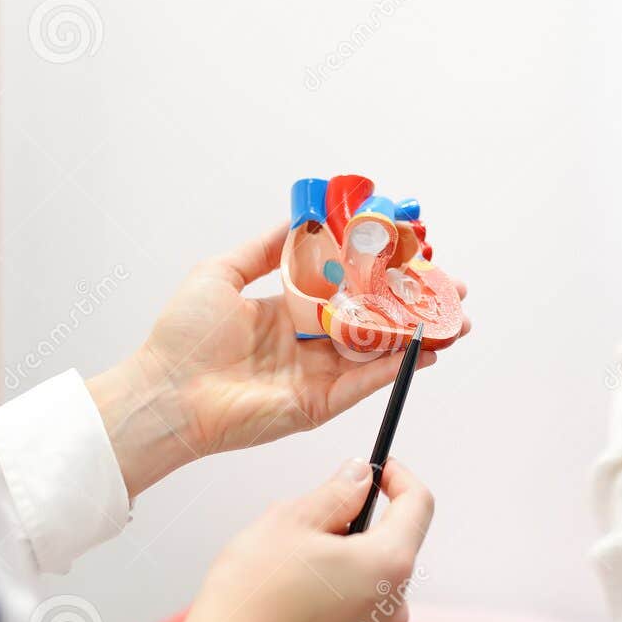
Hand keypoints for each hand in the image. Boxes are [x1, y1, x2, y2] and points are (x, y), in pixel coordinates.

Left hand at [88, 223, 469, 497]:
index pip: (349, 285)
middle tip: (452, 289)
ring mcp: (318, 373)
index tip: (415, 253)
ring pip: (380, 348)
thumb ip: (267, 247)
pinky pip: (367, 380)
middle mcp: (309, 340)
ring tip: (455, 318)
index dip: (383, 270)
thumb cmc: (182, 337)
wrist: (166, 392)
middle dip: (416, 303)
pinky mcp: (320, 403)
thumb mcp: (222, 271)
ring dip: (420, 334)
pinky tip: (426, 348)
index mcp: (289, 309)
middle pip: (375, 317)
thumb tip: (303, 218)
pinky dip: (398, 366)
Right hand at [179, 456, 433, 621]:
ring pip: (368, 589)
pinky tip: (288, 613)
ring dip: (339, 573)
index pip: (418, 506)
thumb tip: (359, 477)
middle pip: (388, 550)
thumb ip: (335, 492)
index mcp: (387, 567)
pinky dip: (329, 610)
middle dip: (354, 532)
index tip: (378, 470)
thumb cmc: (249, 605)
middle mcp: (393, 612)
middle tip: (306, 531)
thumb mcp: (288, 522)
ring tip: (287, 580)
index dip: (399, 477)